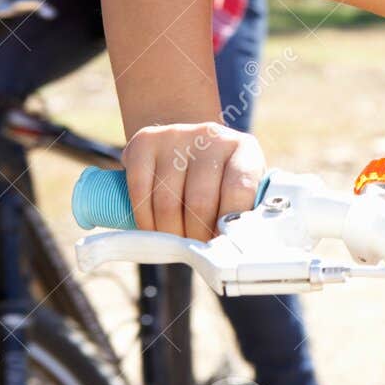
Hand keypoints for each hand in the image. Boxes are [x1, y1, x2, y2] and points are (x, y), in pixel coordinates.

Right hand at [122, 122, 265, 240]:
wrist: (186, 142)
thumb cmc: (220, 175)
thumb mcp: (241, 185)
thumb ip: (245, 210)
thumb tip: (242, 244)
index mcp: (243, 148)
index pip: (238, 190)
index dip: (228, 225)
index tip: (222, 245)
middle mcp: (211, 136)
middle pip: (200, 201)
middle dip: (197, 235)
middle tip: (197, 249)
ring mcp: (176, 135)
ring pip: (168, 202)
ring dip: (170, 232)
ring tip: (177, 241)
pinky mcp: (145, 141)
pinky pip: (140, 192)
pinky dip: (144, 219)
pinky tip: (153, 228)